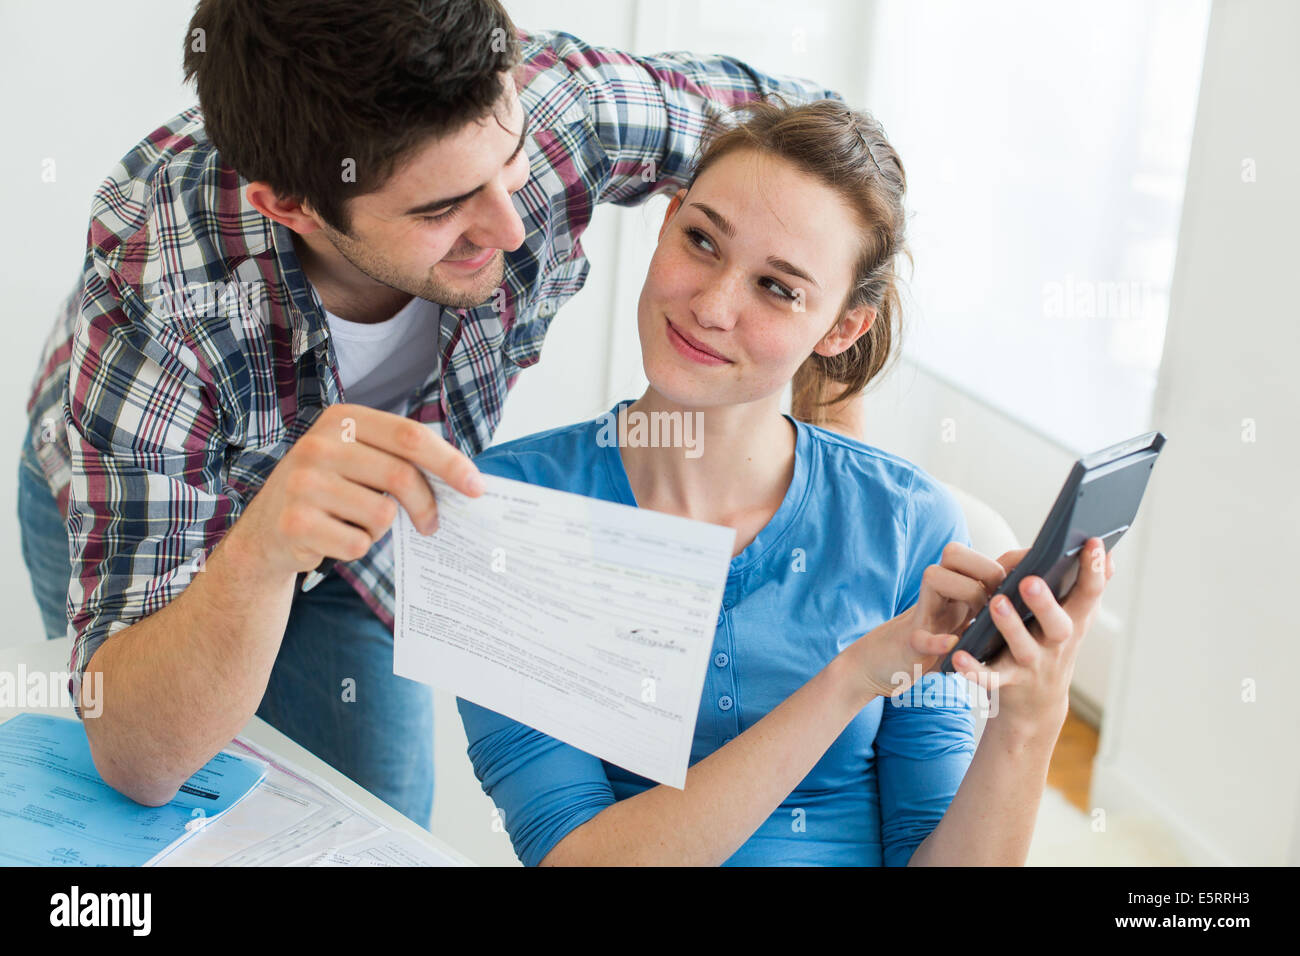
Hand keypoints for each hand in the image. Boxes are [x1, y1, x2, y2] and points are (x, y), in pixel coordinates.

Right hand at [231, 403, 484, 578]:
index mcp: (341, 419)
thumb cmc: (329, 492)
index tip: (476, 487)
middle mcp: (318, 444)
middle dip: (427, 506)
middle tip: (432, 525)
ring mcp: (303, 482)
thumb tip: (465, 481)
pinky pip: (358, 544)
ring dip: (380, 529)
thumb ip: (399, 459)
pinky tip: (333, 538)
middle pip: (401, 476)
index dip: (449, 462)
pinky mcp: (295, 522)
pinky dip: (356, 548)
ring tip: (356, 524)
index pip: (410, 436)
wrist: (265, 532)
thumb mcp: (357, 459)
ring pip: (382, 515)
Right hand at [846, 541, 1011, 701]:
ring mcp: (921, 613)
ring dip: (967, 592)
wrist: (887, 664)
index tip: (1022, 577)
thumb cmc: (936, 640)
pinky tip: (953, 644)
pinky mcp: (910, 643)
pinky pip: (922, 635)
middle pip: (953, 554)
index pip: (971, 552)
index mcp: (952, 585)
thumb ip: (985, 599)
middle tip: (1002, 597)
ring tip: (983, 616)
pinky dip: (938, 640)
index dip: (998, 560)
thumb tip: (1023, 580)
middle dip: (986, 570)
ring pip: (934, 578)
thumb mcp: (962, 618)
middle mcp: (936, 592)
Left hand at [951, 537, 1115, 735]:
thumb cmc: (1053, 643)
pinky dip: (975, 669)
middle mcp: (1057, 643)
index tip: (1093, 542)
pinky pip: (990, 677)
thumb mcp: (1075, 616)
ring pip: (1023, 648)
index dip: (1094, 570)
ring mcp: (1033, 664)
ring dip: (1010, 627)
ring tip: (997, 603)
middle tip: (1031, 581)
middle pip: (1058, 625)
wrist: (1038, 703)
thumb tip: (1106, 546)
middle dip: (1046, 603)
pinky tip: (959, 655)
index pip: (1089, 593)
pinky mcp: (1007, 681)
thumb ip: (1087, 583)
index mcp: (1074, 620)